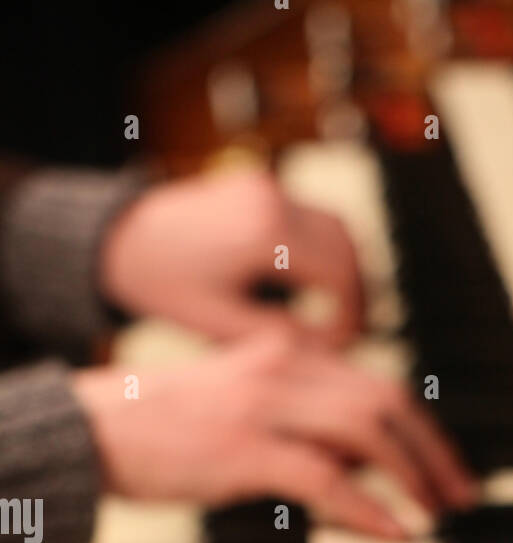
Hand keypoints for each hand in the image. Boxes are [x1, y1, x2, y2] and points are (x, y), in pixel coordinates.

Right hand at [71, 333, 477, 535]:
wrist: (97, 426)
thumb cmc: (172, 425)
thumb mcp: (252, 408)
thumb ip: (308, 424)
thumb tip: (368, 467)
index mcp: (291, 353)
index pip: (381, 386)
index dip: (426, 431)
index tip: (450, 470)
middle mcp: (287, 367)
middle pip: (389, 402)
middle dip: (435, 453)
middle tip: (462, 496)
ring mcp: (266, 405)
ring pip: (368, 431)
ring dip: (414, 476)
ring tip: (438, 513)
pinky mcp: (245, 448)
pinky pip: (325, 477)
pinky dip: (368, 507)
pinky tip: (395, 531)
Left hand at [99, 168, 364, 346]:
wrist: (120, 239)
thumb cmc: (164, 285)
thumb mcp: (222, 324)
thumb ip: (283, 338)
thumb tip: (334, 354)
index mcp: (264, 234)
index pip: (337, 277)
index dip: (349, 317)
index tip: (343, 346)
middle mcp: (271, 201)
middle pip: (347, 247)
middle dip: (357, 294)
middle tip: (354, 333)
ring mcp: (267, 187)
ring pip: (337, 228)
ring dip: (347, 270)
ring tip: (341, 312)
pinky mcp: (260, 185)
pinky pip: (312, 217)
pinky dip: (325, 251)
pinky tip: (317, 286)